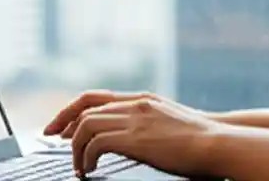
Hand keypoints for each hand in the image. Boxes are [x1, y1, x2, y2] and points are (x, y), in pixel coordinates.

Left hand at [69, 95, 224, 177]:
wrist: (216, 142)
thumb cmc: (199, 139)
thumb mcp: (168, 122)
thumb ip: (146, 122)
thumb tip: (127, 138)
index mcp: (142, 99)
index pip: (95, 97)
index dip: (72, 110)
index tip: (59, 126)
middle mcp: (135, 104)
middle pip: (84, 107)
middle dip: (62, 123)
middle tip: (52, 140)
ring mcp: (135, 118)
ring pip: (85, 124)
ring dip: (75, 147)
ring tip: (79, 165)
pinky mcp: (135, 137)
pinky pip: (95, 144)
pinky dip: (86, 158)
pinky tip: (89, 170)